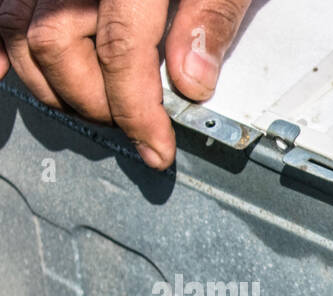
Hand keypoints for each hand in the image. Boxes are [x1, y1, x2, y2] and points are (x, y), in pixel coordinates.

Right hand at [0, 0, 253, 168]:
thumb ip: (212, 13)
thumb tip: (192, 80)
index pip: (120, 47)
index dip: (137, 110)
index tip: (157, 146)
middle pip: (55, 42)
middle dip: (94, 101)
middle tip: (133, 124)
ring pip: (18, 26)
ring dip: (52, 81)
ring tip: (98, 105)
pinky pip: (1, 4)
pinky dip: (2, 41)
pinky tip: (7, 68)